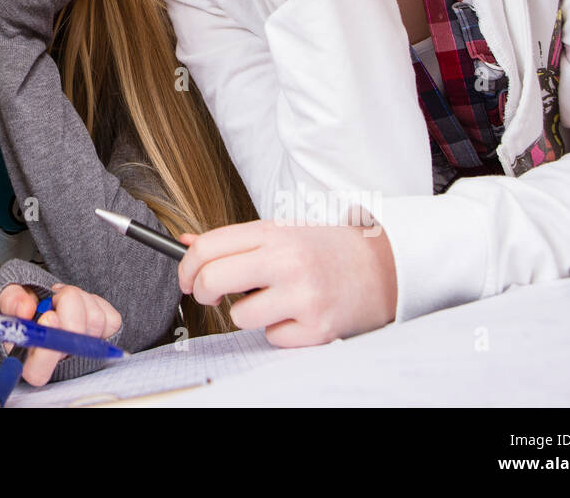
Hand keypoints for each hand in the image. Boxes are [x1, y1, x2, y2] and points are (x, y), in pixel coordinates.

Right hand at [0, 282, 121, 386]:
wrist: (47, 308)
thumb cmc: (27, 310)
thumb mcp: (9, 301)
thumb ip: (12, 302)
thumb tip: (26, 309)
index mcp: (31, 363)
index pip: (40, 369)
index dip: (47, 349)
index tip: (48, 318)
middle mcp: (61, 363)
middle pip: (75, 338)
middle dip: (67, 307)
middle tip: (54, 299)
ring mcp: (87, 352)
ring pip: (94, 320)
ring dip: (78, 299)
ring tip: (63, 299)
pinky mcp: (108, 338)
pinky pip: (110, 317)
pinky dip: (95, 302)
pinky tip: (79, 304)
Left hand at [176, 220, 397, 346]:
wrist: (385, 266)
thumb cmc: (326, 248)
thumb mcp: (281, 231)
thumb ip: (234, 239)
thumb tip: (185, 243)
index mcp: (274, 232)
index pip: (208, 247)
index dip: (186, 267)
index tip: (187, 278)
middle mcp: (287, 261)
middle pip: (213, 280)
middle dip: (201, 292)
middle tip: (210, 295)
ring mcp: (304, 295)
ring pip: (240, 316)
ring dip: (248, 314)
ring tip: (275, 300)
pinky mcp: (318, 328)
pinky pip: (273, 338)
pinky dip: (281, 330)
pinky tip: (299, 314)